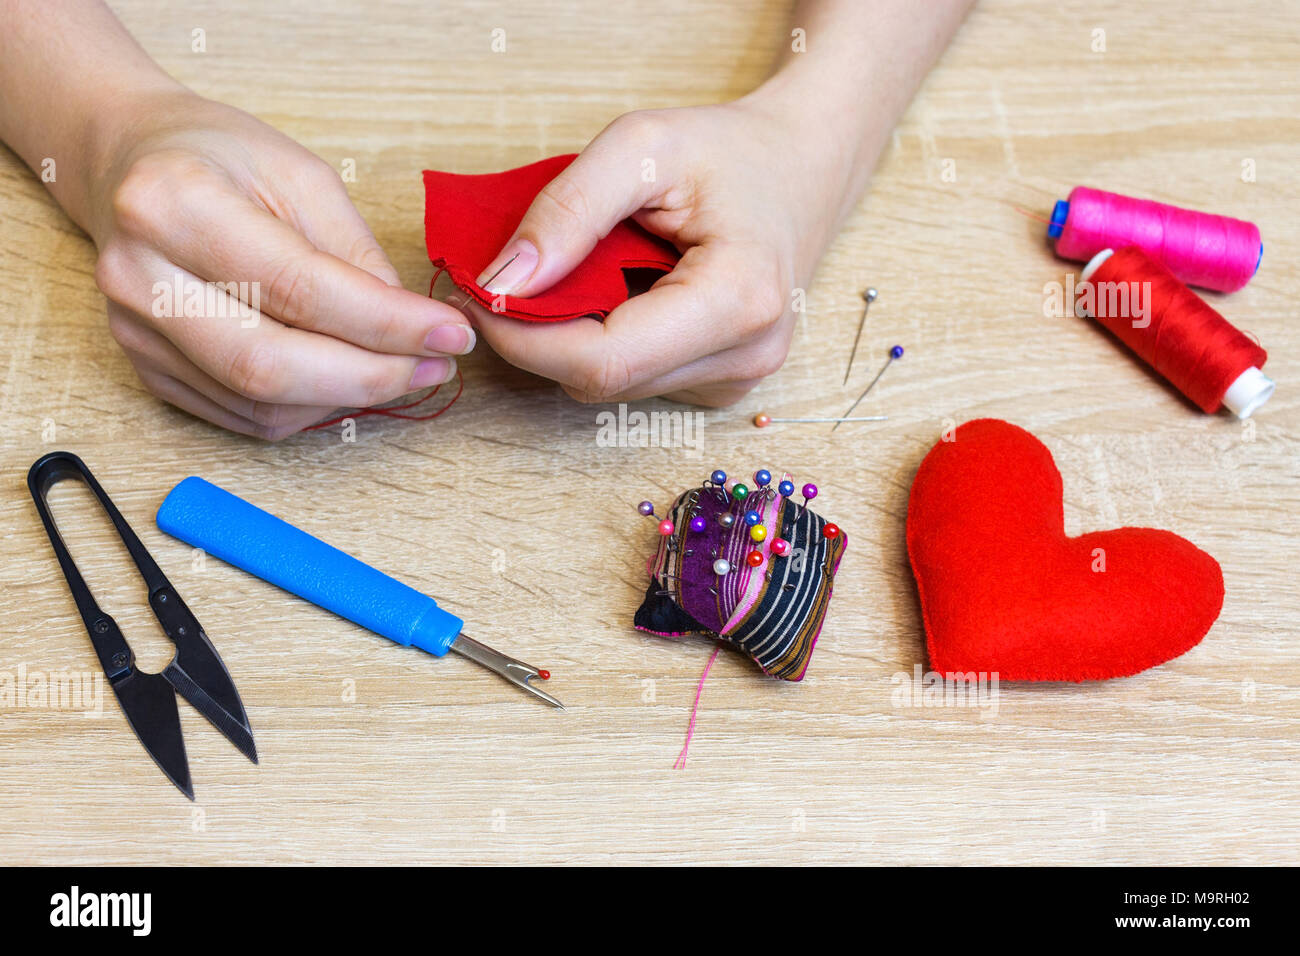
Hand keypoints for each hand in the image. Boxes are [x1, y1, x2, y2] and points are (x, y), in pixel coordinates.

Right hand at [86, 90, 472, 437]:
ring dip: (347, 398)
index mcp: (173, 205)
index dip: (387, 324)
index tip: (451, 335)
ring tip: (401, 368)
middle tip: (435, 367)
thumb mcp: (302, 174)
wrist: (128, 163)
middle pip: (271, 365)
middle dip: (371, 377)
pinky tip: (346, 376)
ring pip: (260, 403)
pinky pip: (244, 414)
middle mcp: (141, 277)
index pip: (300, 290)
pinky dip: (309, 406)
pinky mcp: (146, 369)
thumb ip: (356, 255)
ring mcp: (135, 332)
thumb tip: (410, 329)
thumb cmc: (219, 157)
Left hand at [461, 91, 878, 405]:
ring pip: (611, 386)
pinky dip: (604, 340)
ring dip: (571, 338)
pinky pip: (634, 378)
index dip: (523, 338)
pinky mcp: (722, 384)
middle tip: (515, 272)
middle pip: (600, 381)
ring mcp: (738, 380)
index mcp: (738, 301)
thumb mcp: (642, 145)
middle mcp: (745, 357)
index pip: (601, 361)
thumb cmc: (731, 150)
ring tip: (580, 270)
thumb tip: (502, 283)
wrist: (804, 166)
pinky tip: (618, 292)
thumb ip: (568, 211)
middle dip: (541, 335)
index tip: (480, 292)